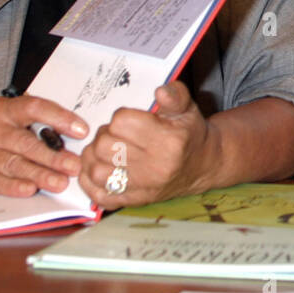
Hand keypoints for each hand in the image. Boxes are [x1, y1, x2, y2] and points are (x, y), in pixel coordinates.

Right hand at [0, 94, 86, 196]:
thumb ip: (27, 119)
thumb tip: (68, 133)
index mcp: (2, 110)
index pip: (34, 108)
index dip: (59, 118)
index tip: (81, 129)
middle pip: (25, 142)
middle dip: (52, 156)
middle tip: (75, 166)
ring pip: (12, 164)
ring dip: (38, 174)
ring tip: (60, 183)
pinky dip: (11, 186)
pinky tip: (28, 190)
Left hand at [79, 81, 210, 208]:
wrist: (202, 166)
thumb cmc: (189, 134)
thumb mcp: (187, 109)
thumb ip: (175, 95)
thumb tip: (160, 91)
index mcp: (169, 141)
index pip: (121, 122)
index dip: (121, 116)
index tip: (130, 119)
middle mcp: (155, 168)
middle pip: (104, 146)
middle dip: (105, 135)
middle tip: (116, 134)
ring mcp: (143, 188)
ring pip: (96, 171)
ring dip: (94, 157)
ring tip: (107, 151)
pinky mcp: (134, 201)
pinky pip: (99, 195)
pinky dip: (91, 182)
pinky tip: (101, 168)